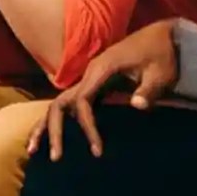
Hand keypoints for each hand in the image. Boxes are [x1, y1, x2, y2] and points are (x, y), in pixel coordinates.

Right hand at [27, 19, 178, 160]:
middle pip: (60, 103)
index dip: (86, 126)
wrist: (163, 37)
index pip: (82, 101)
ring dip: (46, 126)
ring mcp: (89, 79)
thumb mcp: (160, 73)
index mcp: (101, 69)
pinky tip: (52, 137)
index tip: (97, 150)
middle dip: (53, 130)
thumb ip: (148, 90)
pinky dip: (58, 120)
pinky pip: (70, 103)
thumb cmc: (162, 55)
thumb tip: (138, 106)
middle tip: (56, 158)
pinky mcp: (94, 84)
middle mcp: (88, 74)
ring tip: (33, 150)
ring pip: (58, 103)